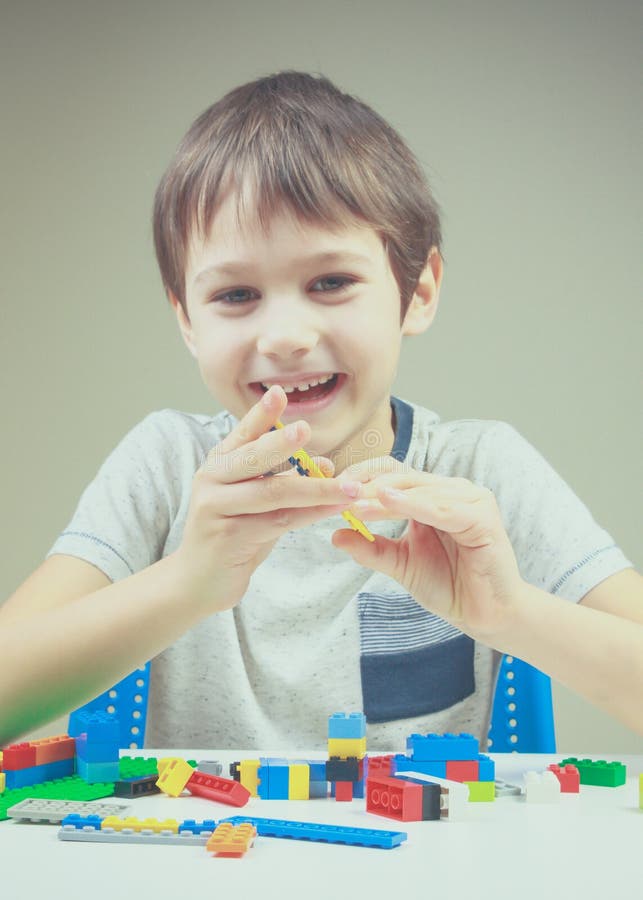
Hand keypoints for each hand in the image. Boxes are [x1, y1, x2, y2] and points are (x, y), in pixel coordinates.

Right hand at [174, 386, 359, 612]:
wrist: (197, 580)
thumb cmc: (231, 533)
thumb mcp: (255, 500)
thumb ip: (283, 480)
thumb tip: (325, 463)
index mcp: (219, 464)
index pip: (242, 434)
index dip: (261, 414)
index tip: (279, 393)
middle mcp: (212, 480)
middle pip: (252, 458)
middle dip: (281, 443)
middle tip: (306, 429)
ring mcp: (217, 508)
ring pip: (272, 493)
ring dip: (315, 489)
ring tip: (348, 486)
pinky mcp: (229, 537)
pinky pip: (278, 522)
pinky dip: (311, 514)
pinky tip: (334, 509)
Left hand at [332, 458, 523, 638]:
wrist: (483, 615)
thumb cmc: (448, 586)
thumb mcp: (401, 564)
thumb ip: (372, 548)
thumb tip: (335, 535)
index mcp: (434, 497)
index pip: (394, 476)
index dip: (364, 479)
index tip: (332, 490)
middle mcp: (453, 492)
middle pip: (405, 478)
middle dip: (369, 488)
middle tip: (339, 496)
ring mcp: (471, 500)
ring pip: (420, 490)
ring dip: (386, 497)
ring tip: (356, 504)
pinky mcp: (482, 517)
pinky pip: (443, 508)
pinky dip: (415, 504)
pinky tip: (389, 501)